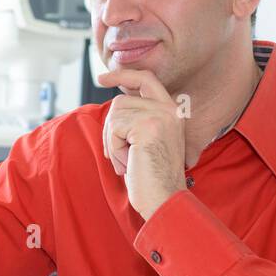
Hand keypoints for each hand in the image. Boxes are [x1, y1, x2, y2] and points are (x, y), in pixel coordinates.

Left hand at [96, 67, 188, 220]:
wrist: (164, 200)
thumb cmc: (152, 177)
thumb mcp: (146, 141)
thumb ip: (138, 119)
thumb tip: (117, 104)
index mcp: (172, 112)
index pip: (146, 79)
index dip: (123, 75)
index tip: (102, 78)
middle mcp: (170, 109)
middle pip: (121, 101)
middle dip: (112, 128)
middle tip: (120, 154)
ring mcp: (160, 115)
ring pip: (115, 115)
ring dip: (114, 141)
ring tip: (130, 160)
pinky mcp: (148, 126)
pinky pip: (114, 129)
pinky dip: (115, 148)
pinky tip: (130, 163)